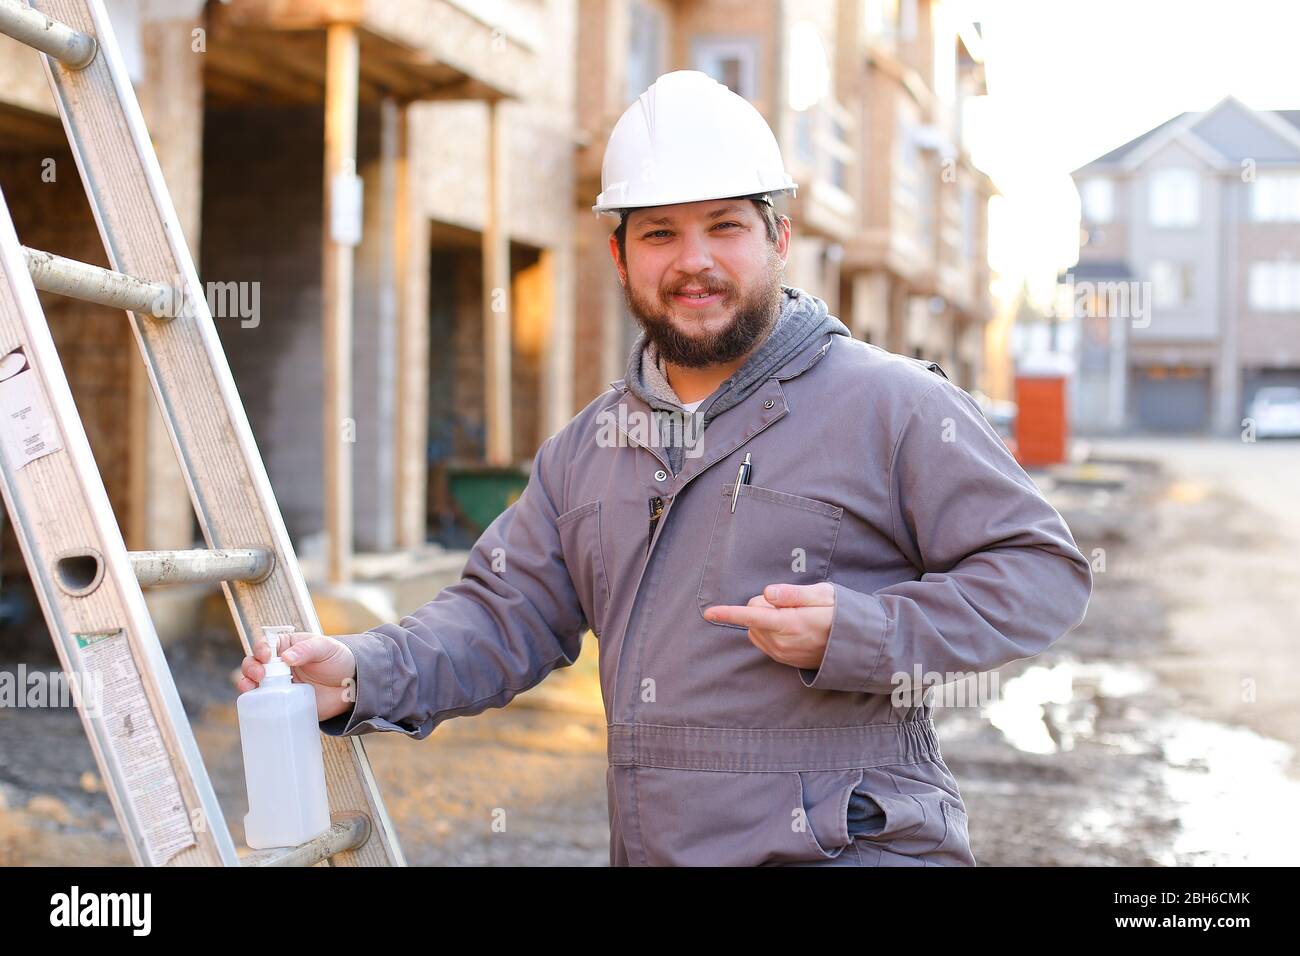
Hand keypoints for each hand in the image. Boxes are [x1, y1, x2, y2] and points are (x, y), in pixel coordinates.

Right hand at [237, 632, 357, 722]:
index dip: (261, 649)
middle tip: (259, 674)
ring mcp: (280, 684)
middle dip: (250, 667)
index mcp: (287, 646)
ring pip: (254, 682)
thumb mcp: (326, 648)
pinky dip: (256, 702)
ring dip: (246, 683)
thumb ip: (308, 649)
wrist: (353, 685)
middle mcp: (279, 665)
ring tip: (250, 686)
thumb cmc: (340, 660)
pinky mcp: (284, 702)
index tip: (266, 656)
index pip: (266, 644)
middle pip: (254, 663)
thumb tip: (287, 657)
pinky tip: (256, 702)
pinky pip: (265, 702)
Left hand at [702, 582, 834, 669]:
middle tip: (793, 604)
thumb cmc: (841, 613)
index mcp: (792, 623)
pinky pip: (762, 639)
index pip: (752, 616)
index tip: (708, 612)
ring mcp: (782, 653)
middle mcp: (783, 642)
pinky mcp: (783, 659)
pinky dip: (769, 629)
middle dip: (764, 604)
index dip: (729, 613)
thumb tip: (766, 593)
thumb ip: (793, 594)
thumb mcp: (824, 595)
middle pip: (752, 614)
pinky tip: (791, 627)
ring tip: (796, 616)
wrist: (857, 646)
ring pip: (755, 627)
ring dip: (766, 618)